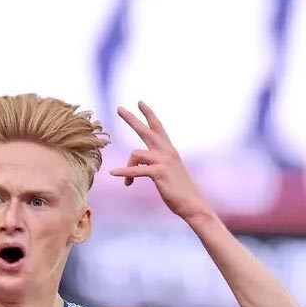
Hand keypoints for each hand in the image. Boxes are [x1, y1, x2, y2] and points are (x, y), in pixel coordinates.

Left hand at [110, 101, 211, 222]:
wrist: (191, 204)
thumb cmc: (179, 191)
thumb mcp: (168, 172)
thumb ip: (157, 163)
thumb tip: (141, 162)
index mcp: (169, 150)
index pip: (158, 127)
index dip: (149, 114)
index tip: (140, 102)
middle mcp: (166, 151)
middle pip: (145, 130)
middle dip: (131, 119)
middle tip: (119, 108)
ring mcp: (163, 161)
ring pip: (135, 154)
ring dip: (127, 169)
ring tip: (128, 183)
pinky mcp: (158, 172)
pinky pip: (135, 170)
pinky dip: (123, 172)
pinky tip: (113, 173)